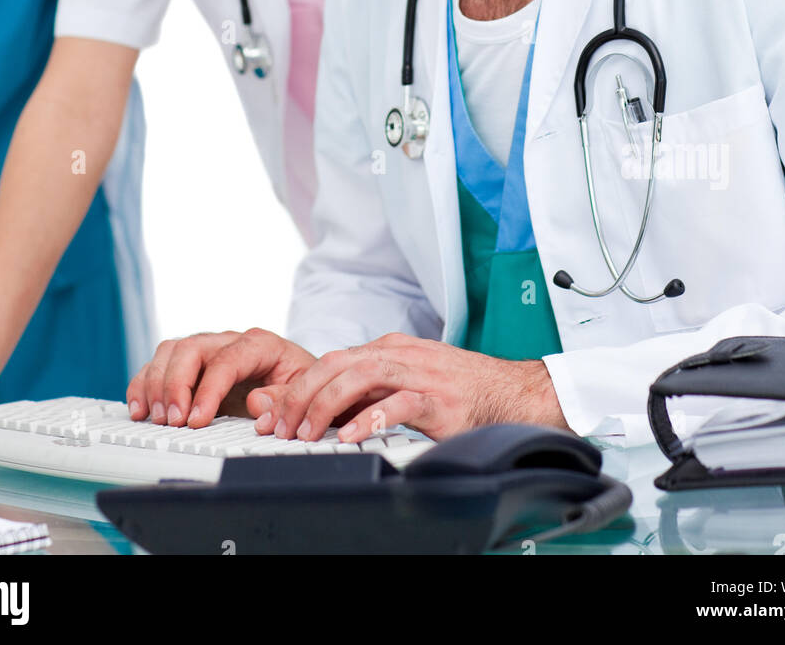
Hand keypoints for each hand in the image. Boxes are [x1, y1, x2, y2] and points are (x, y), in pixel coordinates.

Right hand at [126, 328, 315, 428]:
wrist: (300, 381)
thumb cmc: (301, 384)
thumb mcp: (304, 391)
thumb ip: (284, 397)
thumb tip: (256, 402)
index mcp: (260, 344)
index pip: (227, 359)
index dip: (209, 390)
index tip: (197, 420)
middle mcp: (229, 342)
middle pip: (191, 348)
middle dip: (176, 385)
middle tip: (173, 420)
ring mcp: (208, 351)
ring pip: (171, 351)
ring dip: (156, 384)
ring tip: (156, 418)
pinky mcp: (191, 366)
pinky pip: (159, 365)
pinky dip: (144, 384)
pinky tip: (140, 408)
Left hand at [254, 333, 570, 442]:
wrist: (511, 394)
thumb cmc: (457, 391)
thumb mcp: (405, 383)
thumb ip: (365, 393)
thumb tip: (317, 411)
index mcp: (387, 348)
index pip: (329, 360)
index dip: (295, 387)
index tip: (273, 415)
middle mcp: (399, 354)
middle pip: (336, 364)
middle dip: (300, 395)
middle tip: (280, 427)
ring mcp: (419, 374)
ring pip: (360, 376)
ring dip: (326, 405)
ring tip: (306, 434)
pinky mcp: (438, 399)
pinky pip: (399, 404)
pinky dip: (371, 418)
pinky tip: (352, 436)